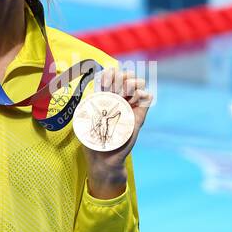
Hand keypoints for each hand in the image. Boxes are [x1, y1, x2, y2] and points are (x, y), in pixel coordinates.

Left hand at [84, 66, 152, 198]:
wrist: (103, 158)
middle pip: (126, 76)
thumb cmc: (91, 140)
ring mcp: (130, 107)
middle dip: (122, 76)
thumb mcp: (84, 119)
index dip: (110, 73)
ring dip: (132, 84)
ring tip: (125, 94)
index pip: (111, 76)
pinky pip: (147, 98)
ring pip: (138, 84)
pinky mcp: (139, 116)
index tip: (105, 80)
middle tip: (115, 87)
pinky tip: (134, 100)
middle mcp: (118, 100)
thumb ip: (88, 105)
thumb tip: (91, 89)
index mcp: (105, 98)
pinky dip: (143, 94)